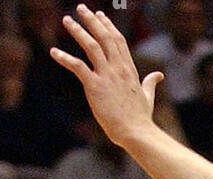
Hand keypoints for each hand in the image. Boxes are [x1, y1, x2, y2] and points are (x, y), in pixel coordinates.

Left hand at [50, 6, 163, 149]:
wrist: (136, 132)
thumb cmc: (141, 118)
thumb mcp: (147, 96)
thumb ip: (150, 83)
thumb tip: (159, 75)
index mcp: (129, 69)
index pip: (118, 40)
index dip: (108, 25)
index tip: (100, 15)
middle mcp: (118, 68)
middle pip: (104, 37)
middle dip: (92, 20)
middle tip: (81, 8)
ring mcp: (107, 76)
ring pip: (91, 45)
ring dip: (77, 30)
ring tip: (67, 20)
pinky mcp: (95, 86)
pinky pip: (77, 66)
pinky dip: (64, 58)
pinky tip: (54, 52)